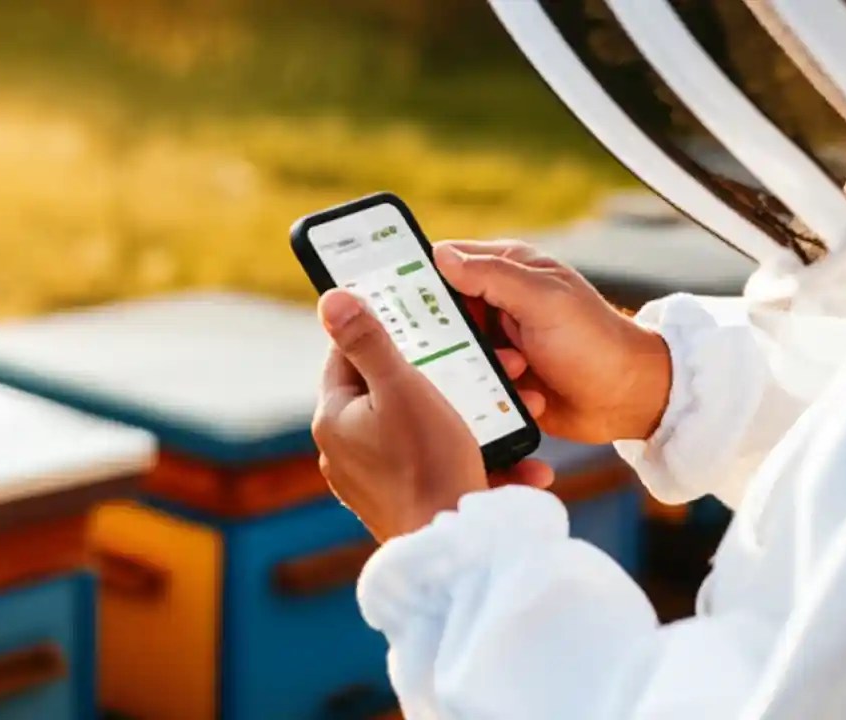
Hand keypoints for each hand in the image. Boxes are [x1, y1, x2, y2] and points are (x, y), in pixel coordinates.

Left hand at [314, 289, 553, 541]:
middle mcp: (343, 453)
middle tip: (470, 365)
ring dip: (462, 423)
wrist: (452, 547)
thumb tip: (331, 299)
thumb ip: (368, 342)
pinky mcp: (401, 507)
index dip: (380, 332)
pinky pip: (437, 472)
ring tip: (503, 414)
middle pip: (385, 394)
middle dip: (433, 378)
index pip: (345, 356)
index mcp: (334, 419)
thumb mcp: (401, 387)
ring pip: (418, 434)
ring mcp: (371, 483)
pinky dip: (471, 464)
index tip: (414, 319)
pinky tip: (514, 466)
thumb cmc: (427, 463)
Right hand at [435, 240, 670, 443]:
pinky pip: (473, 387)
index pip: (446, 263)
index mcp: (507, 270)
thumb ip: (493, 277)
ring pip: (453, 356)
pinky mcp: (501, 381)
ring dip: (480, 369)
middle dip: (452, 337)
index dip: (419, 280)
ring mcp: (498, 344)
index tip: (400, 304)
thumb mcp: (544, 301)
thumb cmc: (596, 341)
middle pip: (441, 316)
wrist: (629, 399)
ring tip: (519, 370)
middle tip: (474, 348)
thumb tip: (442, 257)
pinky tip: (529, 394)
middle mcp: (498, 305)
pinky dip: (494, 394)